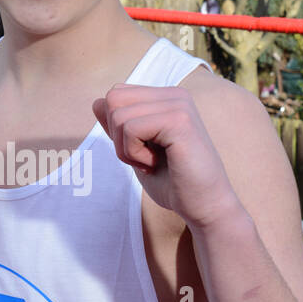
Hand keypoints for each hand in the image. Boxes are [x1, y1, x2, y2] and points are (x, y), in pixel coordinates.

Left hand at [92, 81, 240, 228]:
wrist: (205, 207)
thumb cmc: (174, 184)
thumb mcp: (137, 152)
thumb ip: (119, 127)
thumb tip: (96, 102)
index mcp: (167, 98)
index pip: (116, 95)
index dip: (116, 129)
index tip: (142, 151)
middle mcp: (175, 95)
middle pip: (113, 100)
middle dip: (118, 137)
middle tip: (145, 159)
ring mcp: (179, 105)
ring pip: (118, 115)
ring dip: (127, 149)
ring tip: (152, 163)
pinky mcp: (179, 121)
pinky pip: (130, 129)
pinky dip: (134, 154)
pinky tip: (155, 164)